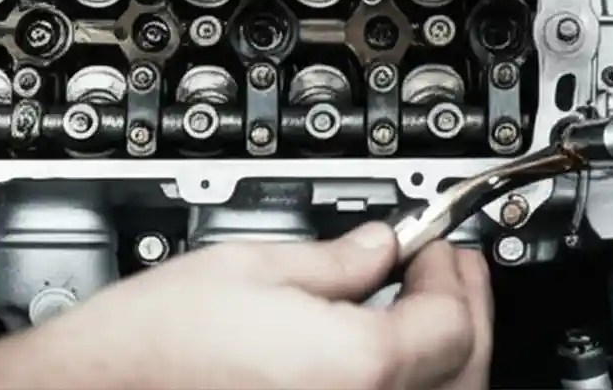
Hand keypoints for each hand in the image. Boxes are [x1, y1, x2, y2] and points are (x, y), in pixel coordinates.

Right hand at [0, 223, 491, 389]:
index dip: (452, 270)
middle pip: (463, 370)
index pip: (452, 318)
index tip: (436, 242)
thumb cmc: (147, 348)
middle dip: (466, 312)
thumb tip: (379, 244)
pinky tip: (383, 360)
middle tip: (444, 267)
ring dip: (449, 355)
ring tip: (422, 309)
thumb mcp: (250, 269)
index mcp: (356, 365)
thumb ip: (336, 259)